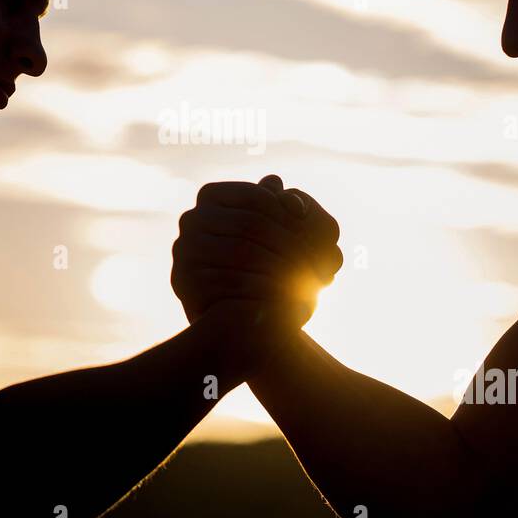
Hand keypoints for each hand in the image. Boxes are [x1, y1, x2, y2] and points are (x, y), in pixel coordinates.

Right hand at [171, 175, 341, 326]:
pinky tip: (297, 299)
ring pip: (245, 252)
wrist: (240, 321)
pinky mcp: (185, 281)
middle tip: (332, 266)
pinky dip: (269, 290)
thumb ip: (288, 212)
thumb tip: (288, 196)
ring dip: (288, 267)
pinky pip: (232, 282)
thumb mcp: (283, 234)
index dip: (296, 216)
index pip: (261, 199)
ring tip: (321, 283)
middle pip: (253, 224)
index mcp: (213, 196)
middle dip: (297, 244)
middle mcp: (192, 218)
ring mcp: (184, 249)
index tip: (331, 236)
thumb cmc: (265, 269)